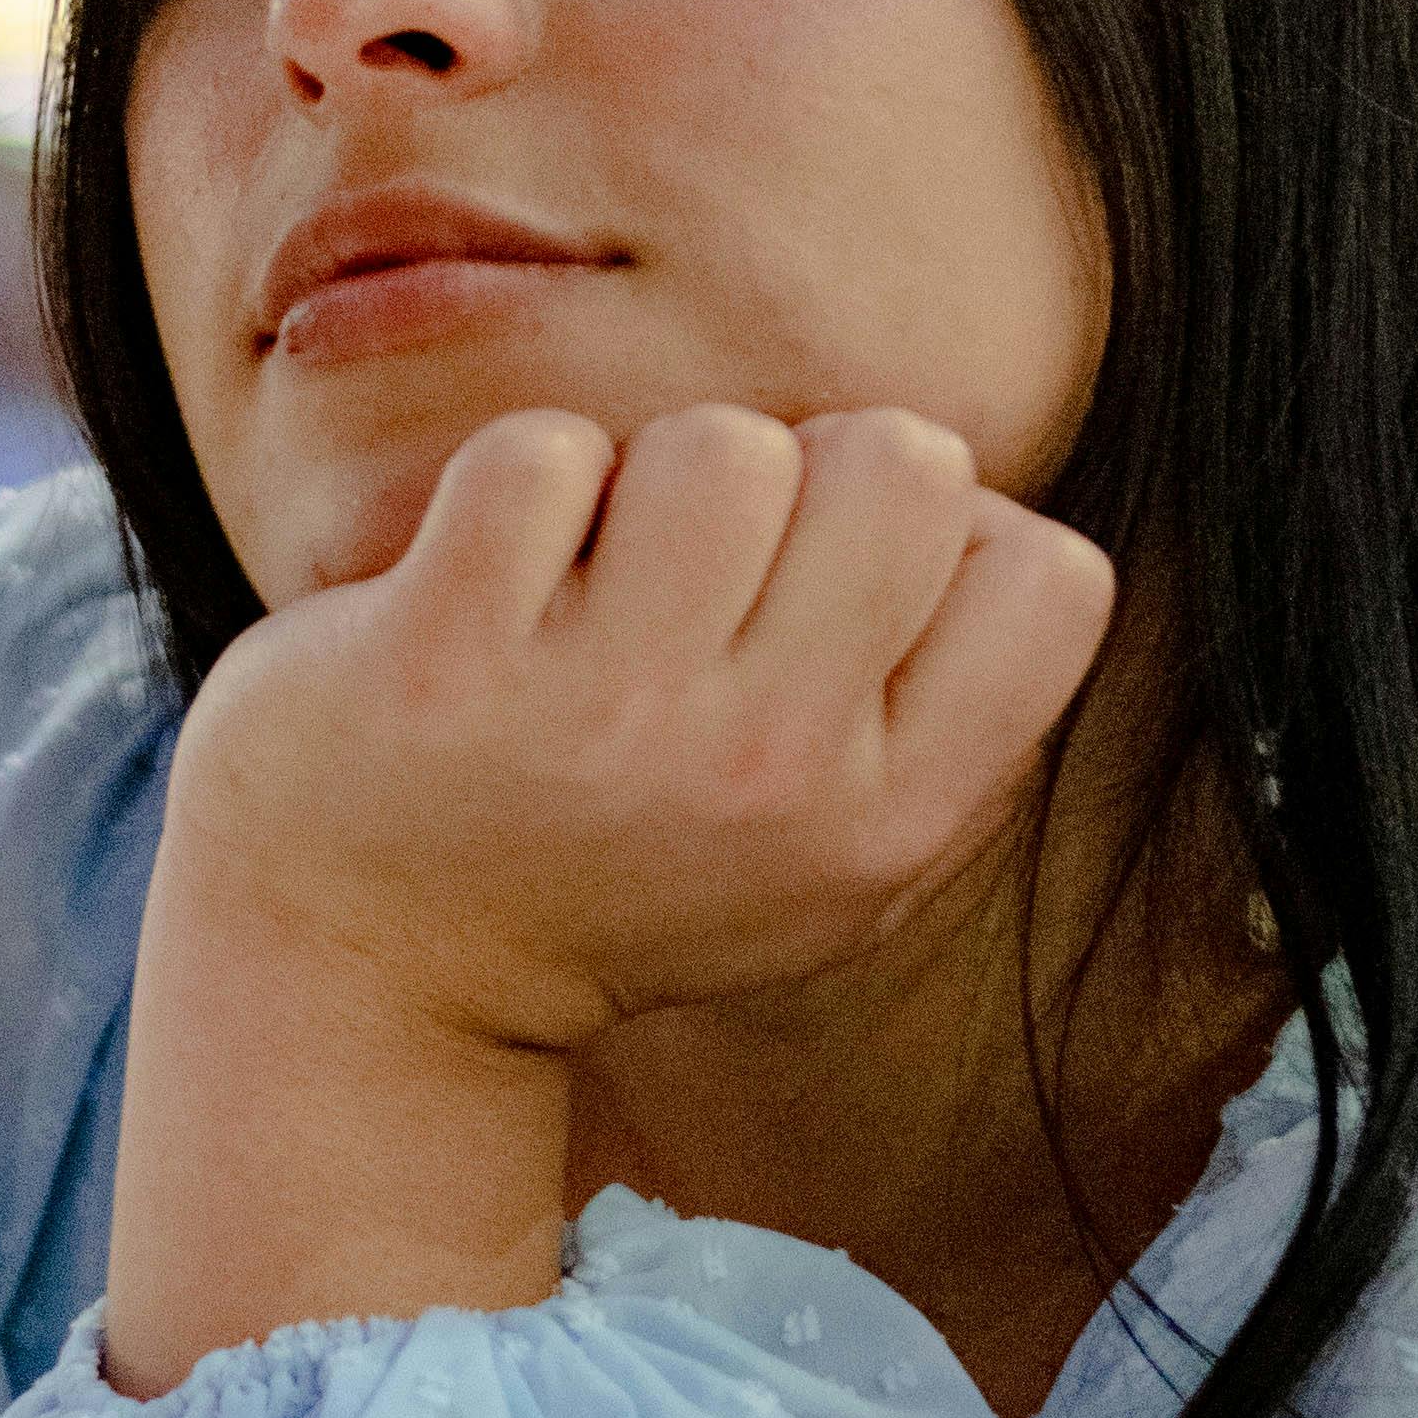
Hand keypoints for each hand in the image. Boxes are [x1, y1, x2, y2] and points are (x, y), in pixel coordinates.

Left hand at [105, 402, 1116, 1382]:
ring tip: (593, 586)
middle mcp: (769, 775)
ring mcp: (607, 717)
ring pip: (722, 443)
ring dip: (648, 477)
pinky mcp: (446, 656)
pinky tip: (486, 588)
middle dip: (805, 475)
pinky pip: (540, 456)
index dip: (955, 540)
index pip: (1053, 577)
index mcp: (888, 824)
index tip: (842, 598)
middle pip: (900, 461)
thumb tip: (994, 519)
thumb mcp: (825, 862)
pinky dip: (509, 491)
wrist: (365, 975)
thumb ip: (943, 719)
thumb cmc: (618, 875)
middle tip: (708, 576)